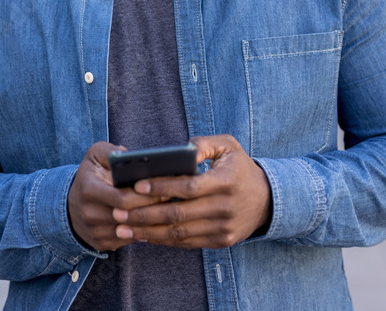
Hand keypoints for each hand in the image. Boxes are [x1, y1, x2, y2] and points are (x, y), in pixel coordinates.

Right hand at [67, 141, 166, 251]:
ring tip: (168, 210)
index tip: (163, 188)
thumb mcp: (94, 156)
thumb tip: (129, 155)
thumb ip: (111, 151)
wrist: (69, 206)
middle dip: (153, 208)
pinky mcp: (101, 244)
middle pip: (129, 216)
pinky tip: (155, 221)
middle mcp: (89, 214)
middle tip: (171, 199)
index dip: (144, 195)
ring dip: (151, 222)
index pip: (121, 198)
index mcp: (88, 190)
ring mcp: (95, 232)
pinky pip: (129, 241)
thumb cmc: (89, 177)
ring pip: (132, 231)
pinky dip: (144, 232)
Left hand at [111, 134, 271, 248]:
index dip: (161, 188)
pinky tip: (143, 235)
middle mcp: (224, 208)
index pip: (187, 187)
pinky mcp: (220, 242)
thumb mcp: (228, 146)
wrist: (268, 200)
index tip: (136, 186)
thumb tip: (182, 150)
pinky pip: (186, 243)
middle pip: (177, 214)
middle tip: (118, 210)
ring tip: (122, 226)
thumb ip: (204, 143)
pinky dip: (162, 240)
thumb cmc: (240, 168)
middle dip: (144, 213)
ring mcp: (222, 228)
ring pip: (178, 233)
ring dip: (147, 231)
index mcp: (224, 181)